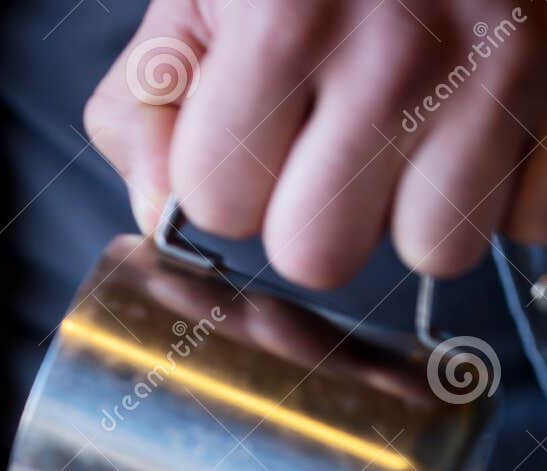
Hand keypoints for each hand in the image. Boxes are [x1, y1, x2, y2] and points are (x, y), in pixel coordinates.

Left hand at [86, 0, 546, 286]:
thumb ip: (152, 100)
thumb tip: (158, 215)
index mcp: (287, 16)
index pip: (217, 206)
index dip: (228, 176)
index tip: (258, 120)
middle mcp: (397, 51)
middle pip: (317, 255)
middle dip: (315, 212)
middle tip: (338, 133)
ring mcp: (498, 74)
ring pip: (433, 252)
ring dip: (419, 208)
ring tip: (421, 121)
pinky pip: (527, 221)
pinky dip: (508, 185)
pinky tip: (488, 117)